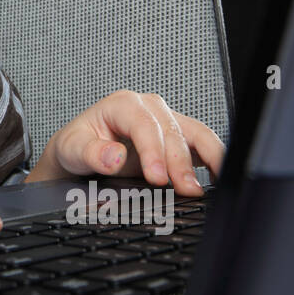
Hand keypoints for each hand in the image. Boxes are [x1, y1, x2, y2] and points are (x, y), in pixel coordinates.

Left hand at [26, 90, 225, 196]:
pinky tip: (220, 179)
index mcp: (123, 104)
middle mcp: (149, 108)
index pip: (145, 124)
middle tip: (185, 190)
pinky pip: (203, 144)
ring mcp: (167, 121)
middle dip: (180, 162)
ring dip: (207, 160)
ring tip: (206, 186)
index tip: (157, 178)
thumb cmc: (77, 146)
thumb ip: (91, 153)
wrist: (81, 152)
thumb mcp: (73, 149)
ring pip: (196, 134)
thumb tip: (114, 156)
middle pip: (173, 131)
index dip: (154, 151)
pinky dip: (215, 160)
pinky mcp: (179, 138)